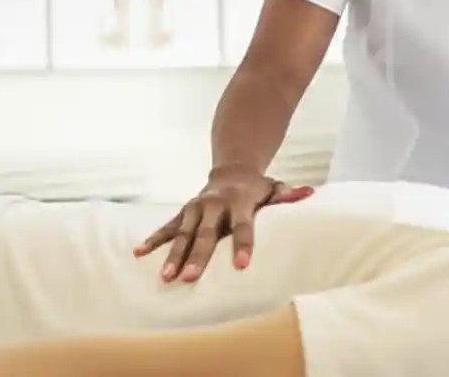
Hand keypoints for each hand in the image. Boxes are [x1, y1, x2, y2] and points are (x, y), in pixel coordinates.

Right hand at [134, 165, 314, 282]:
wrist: (232, 170)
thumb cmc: (258, 188)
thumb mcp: (275, 188)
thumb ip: (289, 195)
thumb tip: (309, 193)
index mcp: (240, 202)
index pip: (243, 226)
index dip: (243, 244)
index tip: (242, 265)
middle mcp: (214, 205)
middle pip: (206, 234)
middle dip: (198, 257)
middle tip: (190, 278)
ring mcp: (196, 208)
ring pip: (183, 234)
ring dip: (173, 255)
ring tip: (166, 276)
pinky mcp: (184, 213)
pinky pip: (167, 228)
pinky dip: (153, 240)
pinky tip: (139, 253)